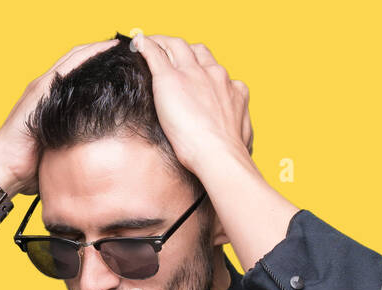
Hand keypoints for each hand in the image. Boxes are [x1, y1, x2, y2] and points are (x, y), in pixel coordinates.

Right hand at [0, 38, 119, 197]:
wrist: (2, 171)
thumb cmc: (27, 168)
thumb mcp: (58, 151)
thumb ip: (75, 145)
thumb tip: (101, 156)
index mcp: (49, 101)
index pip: (78, 74)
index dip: (99, 65)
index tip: (123, 64)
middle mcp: (45, 89)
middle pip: (78, 60)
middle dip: (102, 53)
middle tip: (128, 49)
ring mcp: (41, 88)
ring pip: (74, 58)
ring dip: (98, 49)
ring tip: (121, 45)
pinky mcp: (39, 93)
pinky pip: (67, 67)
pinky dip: (87, 56)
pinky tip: (104, 51)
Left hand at [131, 33, 253, 177]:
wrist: (218, 154)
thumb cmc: (229, 154)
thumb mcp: (244, 136)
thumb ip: (240, 129)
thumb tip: (244, 144)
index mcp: (233, 88)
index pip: (216, 69)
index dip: (202, 67)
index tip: (193, 73)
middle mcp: (215, 74)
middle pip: (197, 51)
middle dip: (184, 51)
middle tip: (170, 56)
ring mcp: (192, 74)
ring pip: (176, 46)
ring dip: (164, 43)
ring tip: (152, 46)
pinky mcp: (170, 79)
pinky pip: (154, 53)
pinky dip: (145, 45)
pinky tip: (137, 44)